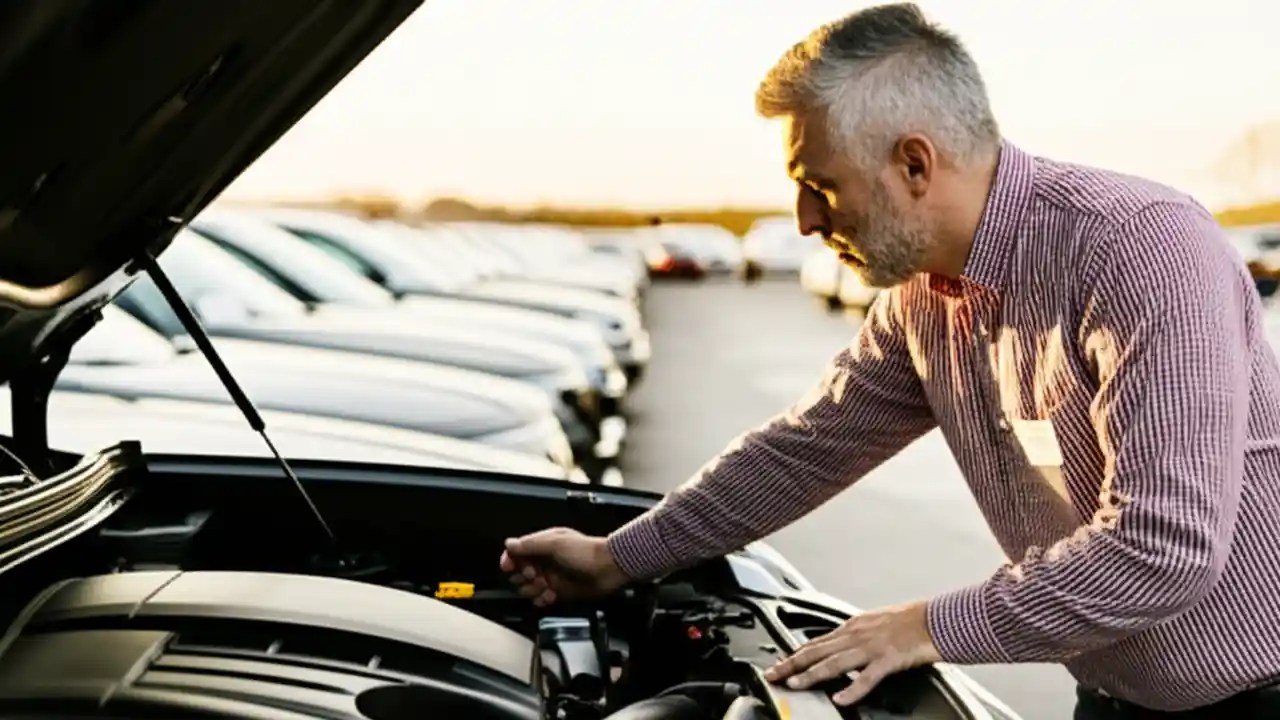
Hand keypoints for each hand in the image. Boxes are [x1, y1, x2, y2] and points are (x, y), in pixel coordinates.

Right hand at [499, 527, 629, 606]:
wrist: (608, 568)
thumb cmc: (584, 552)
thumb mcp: (555, 543)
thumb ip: (530, 544)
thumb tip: (508, 544)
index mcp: (543, 544)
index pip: (517, 552)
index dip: (510, 559)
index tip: (508, 567)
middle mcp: (544, 560)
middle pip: (519, 571)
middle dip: (523, 575)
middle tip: (534, 575)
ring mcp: (551, 576)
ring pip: (528, 587)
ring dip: (532, 589)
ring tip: (545, 586)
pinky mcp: (558, 592)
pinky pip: (541, 598)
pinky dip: (542, 599)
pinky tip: (551, 596)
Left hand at [762, 601, 941, 705]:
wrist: (936, 619)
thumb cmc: (910, 621)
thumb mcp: (875, 623)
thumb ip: (856, 635)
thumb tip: (841, 647)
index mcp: (853, 626)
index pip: (816, 642)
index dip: (795, 654)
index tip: (780, 664)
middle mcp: (856, 634)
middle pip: (816, 650)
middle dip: (791, 663)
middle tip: (773, 674)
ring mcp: (871, 647)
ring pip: (834, 662)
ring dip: (811, 674)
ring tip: (794, 684)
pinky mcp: (888, 659)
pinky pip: (867, 678)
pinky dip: (852, 689)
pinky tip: (839, 699)